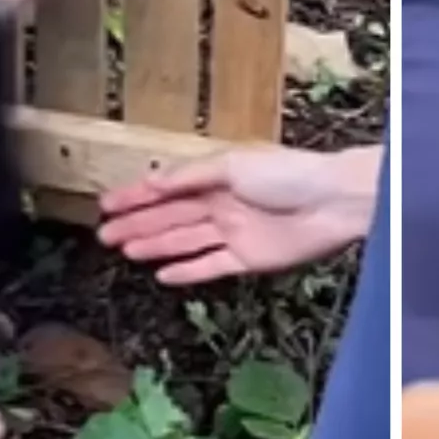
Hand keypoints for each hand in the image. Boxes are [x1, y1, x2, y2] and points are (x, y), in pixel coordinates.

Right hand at [96, 145, 378, 283]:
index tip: (105, 204)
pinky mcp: (248, 259)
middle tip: (103, 234)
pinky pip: (209, 266)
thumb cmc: (290, 174)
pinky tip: (162, 274)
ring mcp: (234, 233)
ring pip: (184, 241)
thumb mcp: (234, 165)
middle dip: (137, 224)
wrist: (335, 203)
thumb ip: (191, 175)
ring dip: (154, 245)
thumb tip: (152, 180)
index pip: (167, 187)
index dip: (136, 196)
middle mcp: (222, 204)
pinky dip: (186, 270)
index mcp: (217, 176)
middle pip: (170, 216)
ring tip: (124, 251)